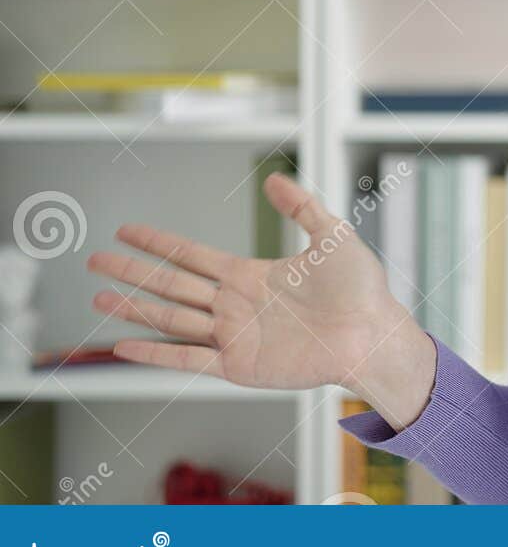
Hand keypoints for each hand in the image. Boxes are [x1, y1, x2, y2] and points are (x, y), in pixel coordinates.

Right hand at [86, 172, 434, 425]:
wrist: (374, 333)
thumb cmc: (361, 288)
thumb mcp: (332, 235)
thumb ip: (301, 207)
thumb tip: (274, 180)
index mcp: (251, 275)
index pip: (192, 256)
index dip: (158, 243)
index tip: (126, 230)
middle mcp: (236, 305)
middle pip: (171, 285)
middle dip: (132, 271)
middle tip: (93, 259)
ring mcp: (235, 336)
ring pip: (172, 320)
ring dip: (133, 310)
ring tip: (98, 298)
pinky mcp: (240, 366)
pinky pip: (188, 360)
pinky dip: (155, 354)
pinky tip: (123, 345)